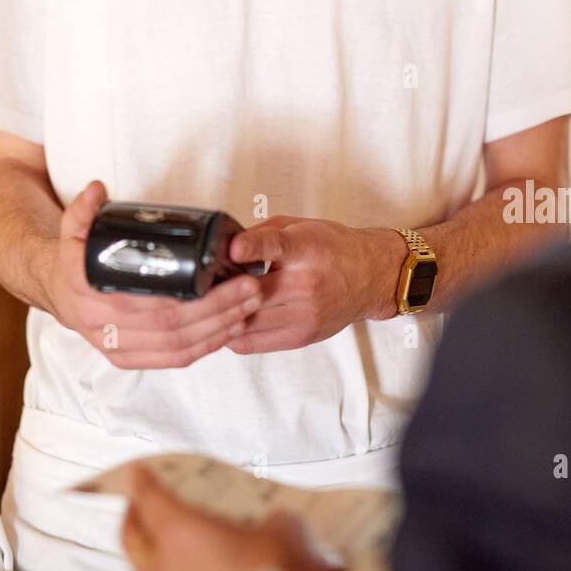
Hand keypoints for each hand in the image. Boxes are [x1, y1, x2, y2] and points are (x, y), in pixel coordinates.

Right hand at [46, 182, 262, 367]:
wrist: (59, 293)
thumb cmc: (76, 260)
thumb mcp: (73, 230)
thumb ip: (83, 208)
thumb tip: (97, 188)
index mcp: (89, 292)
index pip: (147, 300)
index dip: (189, 295)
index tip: (220, 275)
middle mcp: (102, 325)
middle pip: (170, 324)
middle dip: (217, 308)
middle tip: (250, 287)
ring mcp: (115, 347)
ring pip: (176, 345)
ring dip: (219, 329)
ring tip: (249, 305)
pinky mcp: (128, 359)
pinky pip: (173, 359)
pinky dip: (206, 346)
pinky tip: (230, 329)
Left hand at [121, 464, 327, 570]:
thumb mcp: (280, 527)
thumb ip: (268, 516)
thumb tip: (274, 520)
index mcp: (179, 533)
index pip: (149, 498)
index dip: (142, 481)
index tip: (139, 473)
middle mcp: (167, 566)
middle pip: (133, 537)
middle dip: (134, 517)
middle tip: (140, 503)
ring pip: (149, 567)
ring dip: (154, 548)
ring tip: (171, 536)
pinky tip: (197, 568)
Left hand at [224, 216, 406, 352]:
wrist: (370, 276)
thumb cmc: (331, 247)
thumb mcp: (298, 227)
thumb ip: (260, 234)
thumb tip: (222, 246)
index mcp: (306, 249)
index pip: (274, 247)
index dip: (250, 247)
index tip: (230, 249)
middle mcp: (306, 284)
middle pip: (252, 292)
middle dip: (220, 288)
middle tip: (200, 282)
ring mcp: (304, 314)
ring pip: (247, 321)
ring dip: (223, 313)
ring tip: (208, 304)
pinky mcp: (301, 337)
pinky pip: (253, 343)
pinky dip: (234, 333)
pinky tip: (226, 321)